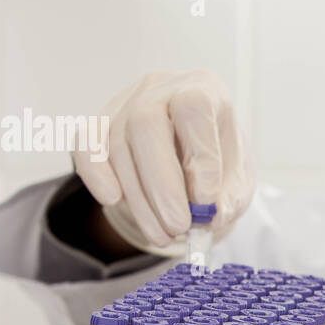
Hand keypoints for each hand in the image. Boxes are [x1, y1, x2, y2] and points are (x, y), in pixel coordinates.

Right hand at [75, 70, 254, 254]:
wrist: (195, 154)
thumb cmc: (220, 161)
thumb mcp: (238, 179)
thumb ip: (230, 196)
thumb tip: (214, 215)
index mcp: (204, 90)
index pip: (194, 108)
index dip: (199, 157)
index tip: (206, 202)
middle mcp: (161, 89)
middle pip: (146, 124)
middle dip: (162, 184)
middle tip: (178, 226)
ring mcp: (126, 104)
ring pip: (118, 145)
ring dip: (139, 199)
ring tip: (163, 235)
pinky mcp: (101, 124)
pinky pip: (86, 144)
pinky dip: (96, 174)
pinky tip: (113, 200)